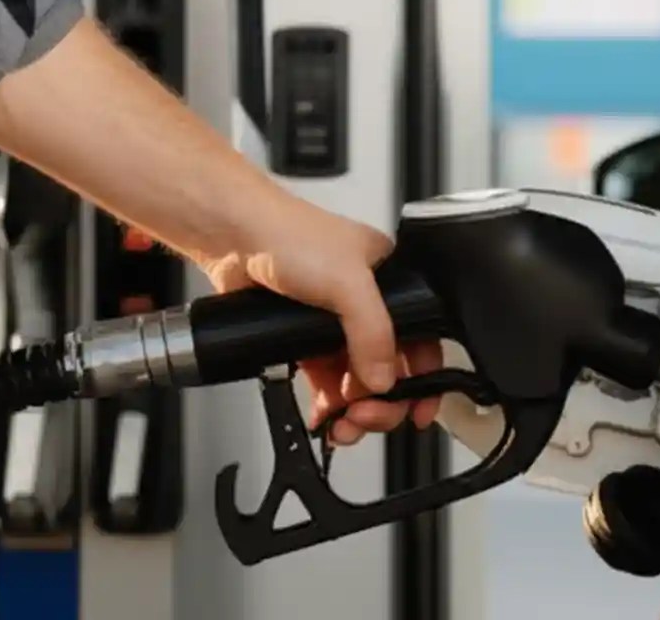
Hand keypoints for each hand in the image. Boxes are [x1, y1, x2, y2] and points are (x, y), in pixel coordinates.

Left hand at [197, 195, 442, 445]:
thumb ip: (373, 333)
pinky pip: (326, 382)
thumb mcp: (349, 282)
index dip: (425, 379)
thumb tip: (385, 380)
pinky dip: (327, 404)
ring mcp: (334, 325)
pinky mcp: (303, 338)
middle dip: (383, 402)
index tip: (418, 410)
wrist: (234, 235)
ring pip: (358, 381)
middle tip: (366, 416)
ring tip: (343, 424)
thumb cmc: (290, 234)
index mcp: (393, 282)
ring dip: (354, 409)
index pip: (422, 339)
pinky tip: (323, 417)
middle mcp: (367, 304)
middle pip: (390, 369)